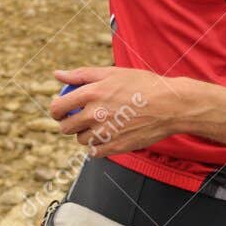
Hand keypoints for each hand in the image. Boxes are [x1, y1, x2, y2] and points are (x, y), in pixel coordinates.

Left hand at [49, 66, 205, 156]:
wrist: (169, 105)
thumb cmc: (142, 85)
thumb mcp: (111, 73)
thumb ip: (81, 75)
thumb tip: (57, 75)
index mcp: (91, 93)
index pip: (58, 108)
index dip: (56, 110)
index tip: (61, 110)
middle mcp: (95, 114)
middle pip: (66, 128)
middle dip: (69, 123)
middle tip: (79, 119)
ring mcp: (106, 132)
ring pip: (81, 140)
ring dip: (85, 134)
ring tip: (99, 125)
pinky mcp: (116, 146)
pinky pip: (95, 152)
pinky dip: (97, 146)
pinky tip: (106, 136)